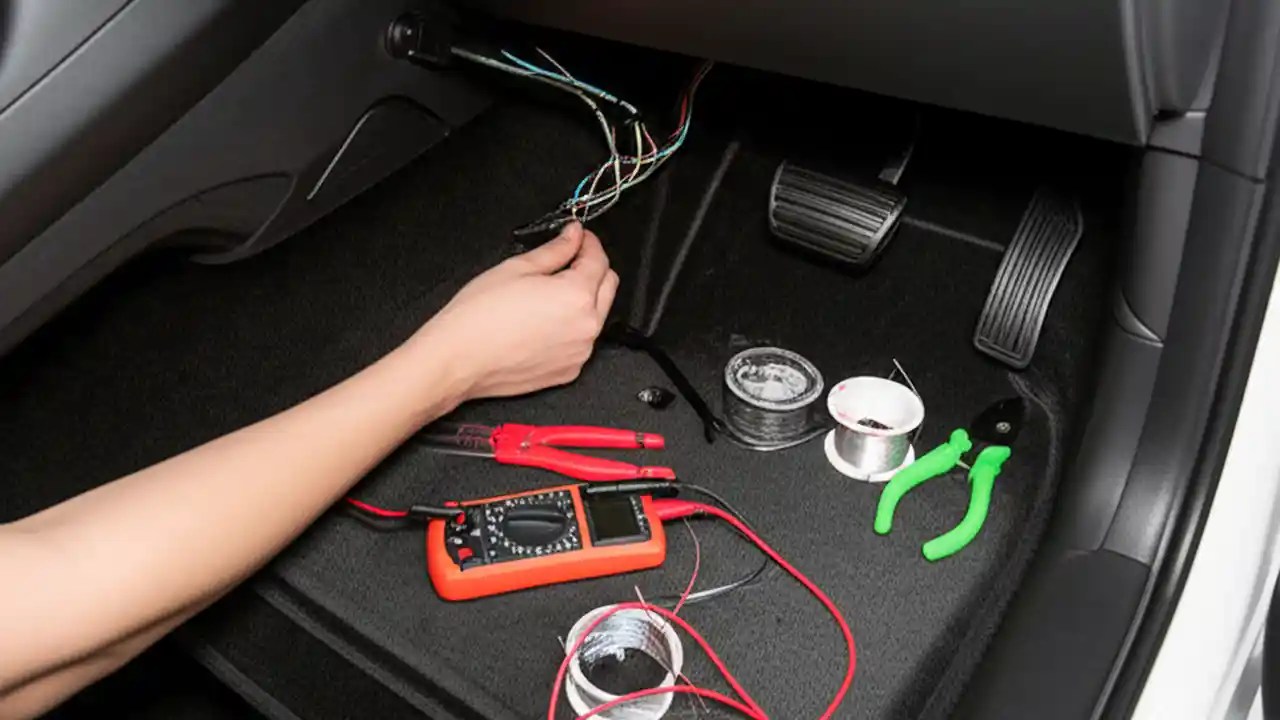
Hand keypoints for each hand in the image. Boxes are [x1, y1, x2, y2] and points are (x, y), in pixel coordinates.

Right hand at [409, 222, 618, 401]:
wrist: (458, 360)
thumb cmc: (479, 315)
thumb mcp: (517, 268)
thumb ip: (555, 250)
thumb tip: (573, 236)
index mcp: (577, 296)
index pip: (599, 260)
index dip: (589, 242)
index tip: (579, 237)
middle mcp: (587, 327)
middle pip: (608, 286)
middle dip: (593, 268)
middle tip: (568, 260)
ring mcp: (580, 353)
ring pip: (597, 315)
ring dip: (584, 299)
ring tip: (549, 295)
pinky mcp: (569, 371)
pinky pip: (581, 342)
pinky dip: (572, 328)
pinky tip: (543, 323)